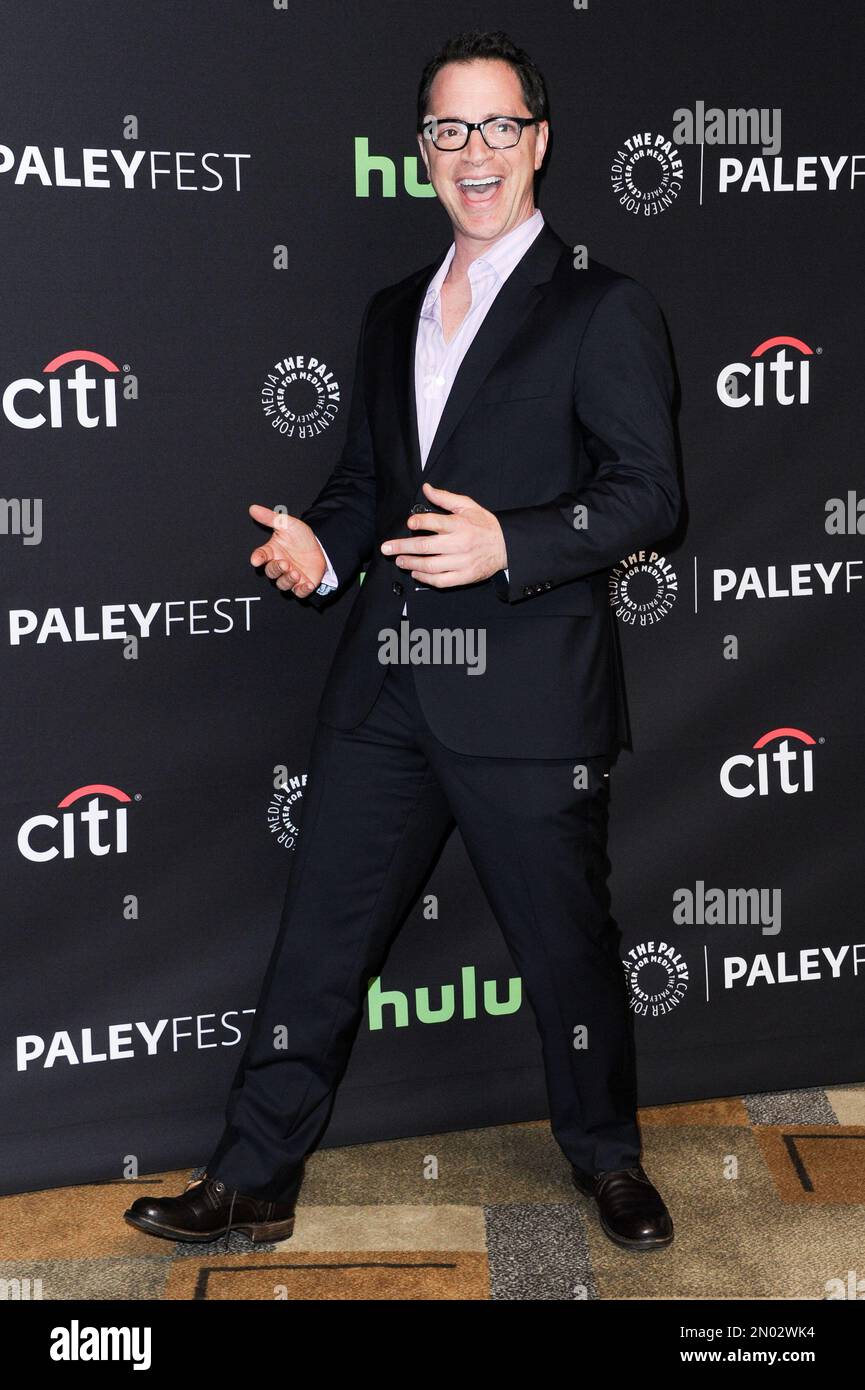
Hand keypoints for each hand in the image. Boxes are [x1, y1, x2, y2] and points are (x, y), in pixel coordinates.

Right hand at [248, 504, 325, 596]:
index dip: (257, 558)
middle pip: (271, 572)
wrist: (320, 547)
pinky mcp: (302, 585)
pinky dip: (302, 590)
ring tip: (295, 572)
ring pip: (282, 584)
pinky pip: (299, 592)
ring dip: (287, 580)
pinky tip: (307, 584)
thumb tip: (253, 508)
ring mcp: (290, 577)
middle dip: (276, 569)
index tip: (256, 559)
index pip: (260, 555)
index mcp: (272, 552)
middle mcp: (279, 566)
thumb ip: (270, 518)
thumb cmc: (300, 537)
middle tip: (284, 563)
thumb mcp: (287, 524)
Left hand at [380, 481, 506, 587]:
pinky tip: (416, 573)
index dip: (420, 522)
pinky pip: (441, 581)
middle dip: (403, 547)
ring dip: (411, 563)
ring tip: (400, 560)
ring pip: (430, 565)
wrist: (506, 546)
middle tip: (387, 548)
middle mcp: (459, 544)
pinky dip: (425, 579)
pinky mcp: (464, 576)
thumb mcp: (467, 506)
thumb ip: (445, 498)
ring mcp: (461, 562)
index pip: (435, 522)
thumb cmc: (484, 525)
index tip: (409, 523)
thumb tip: (426, 488)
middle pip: (425, 546)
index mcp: (459, 525)